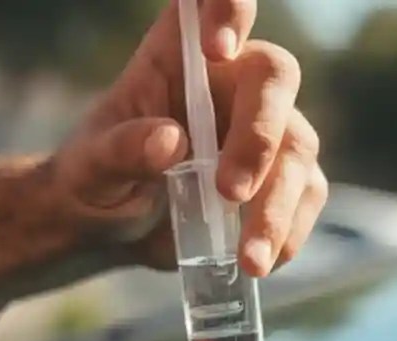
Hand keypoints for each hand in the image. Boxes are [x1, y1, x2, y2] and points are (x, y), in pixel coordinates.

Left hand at [0, 0, 326, 311]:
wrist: (112, 229)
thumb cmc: (95, 180)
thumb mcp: (89, 169)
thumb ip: (120, 151)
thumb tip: (168, 142)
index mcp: (179, 57)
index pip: (210, 4)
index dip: (228, 8)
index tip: (217, 48)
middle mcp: (231, 80)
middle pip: (274, 78)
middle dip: (259, 137)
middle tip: (229, 192)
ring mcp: (264, 127)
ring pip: (298, 147)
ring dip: (278, 204)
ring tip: (248, 257)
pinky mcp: (282, 176)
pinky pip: (307, 194)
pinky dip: (289, 230)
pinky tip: (260, 260)